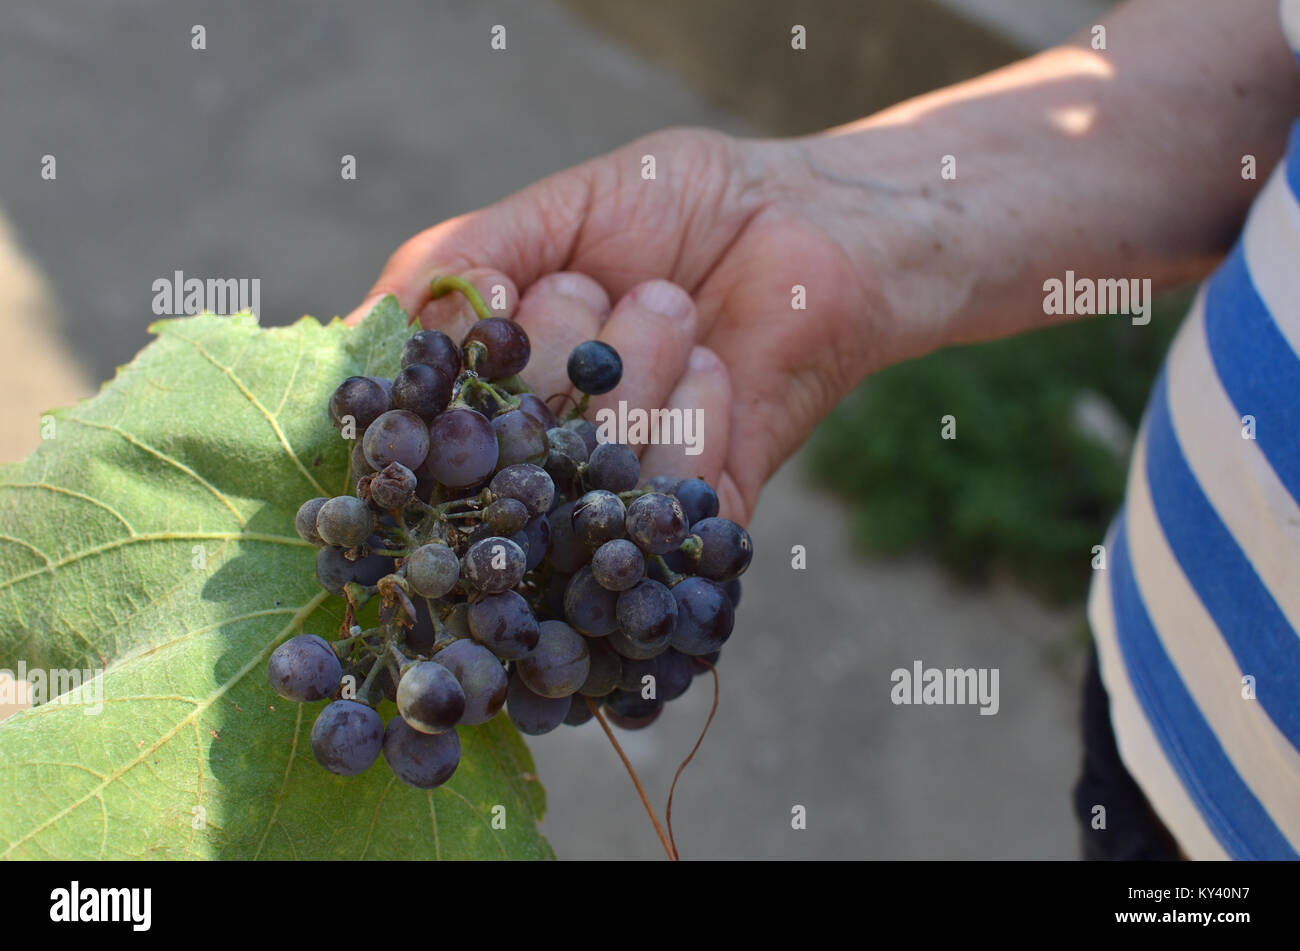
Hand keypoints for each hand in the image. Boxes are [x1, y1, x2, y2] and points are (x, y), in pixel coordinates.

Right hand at [345, 128, 891, 524]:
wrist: (806, 220)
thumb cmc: (670, 203)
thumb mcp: (546, 213)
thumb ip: (452, 264)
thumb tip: (369, 334)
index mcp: (497, 391)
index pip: (427, 439)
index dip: (433, 412)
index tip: (457, 365)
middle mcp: (551, 457)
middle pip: (505, 456)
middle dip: (556, 348)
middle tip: (600, 288)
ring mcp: (626, 494)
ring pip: (590, 474)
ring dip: (633, 364)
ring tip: (673, 308)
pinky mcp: (703, 517)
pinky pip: (671, 504)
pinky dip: (694, 415)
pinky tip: (712, 366)